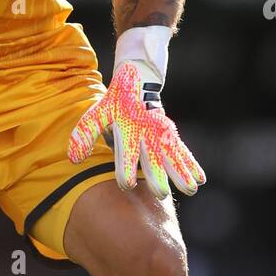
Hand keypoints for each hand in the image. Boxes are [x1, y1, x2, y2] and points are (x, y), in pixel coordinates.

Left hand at [68, 58, 205, 198]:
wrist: (136, 81)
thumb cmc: (112, 104)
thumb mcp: (95, 114)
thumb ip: (84, 135)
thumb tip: (74, 159)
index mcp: (127, 129)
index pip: (126, 151)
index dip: (125, 168)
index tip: (127, 184)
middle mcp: (146, 132)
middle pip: (153, 156)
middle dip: (157, 175)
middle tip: (161, 194)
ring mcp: (161, 133)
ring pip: (173, 155)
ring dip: (182, 173)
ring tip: (190, 190)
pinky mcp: (171, 134)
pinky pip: (183, 151)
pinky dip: (192, 164)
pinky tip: (201, 179)